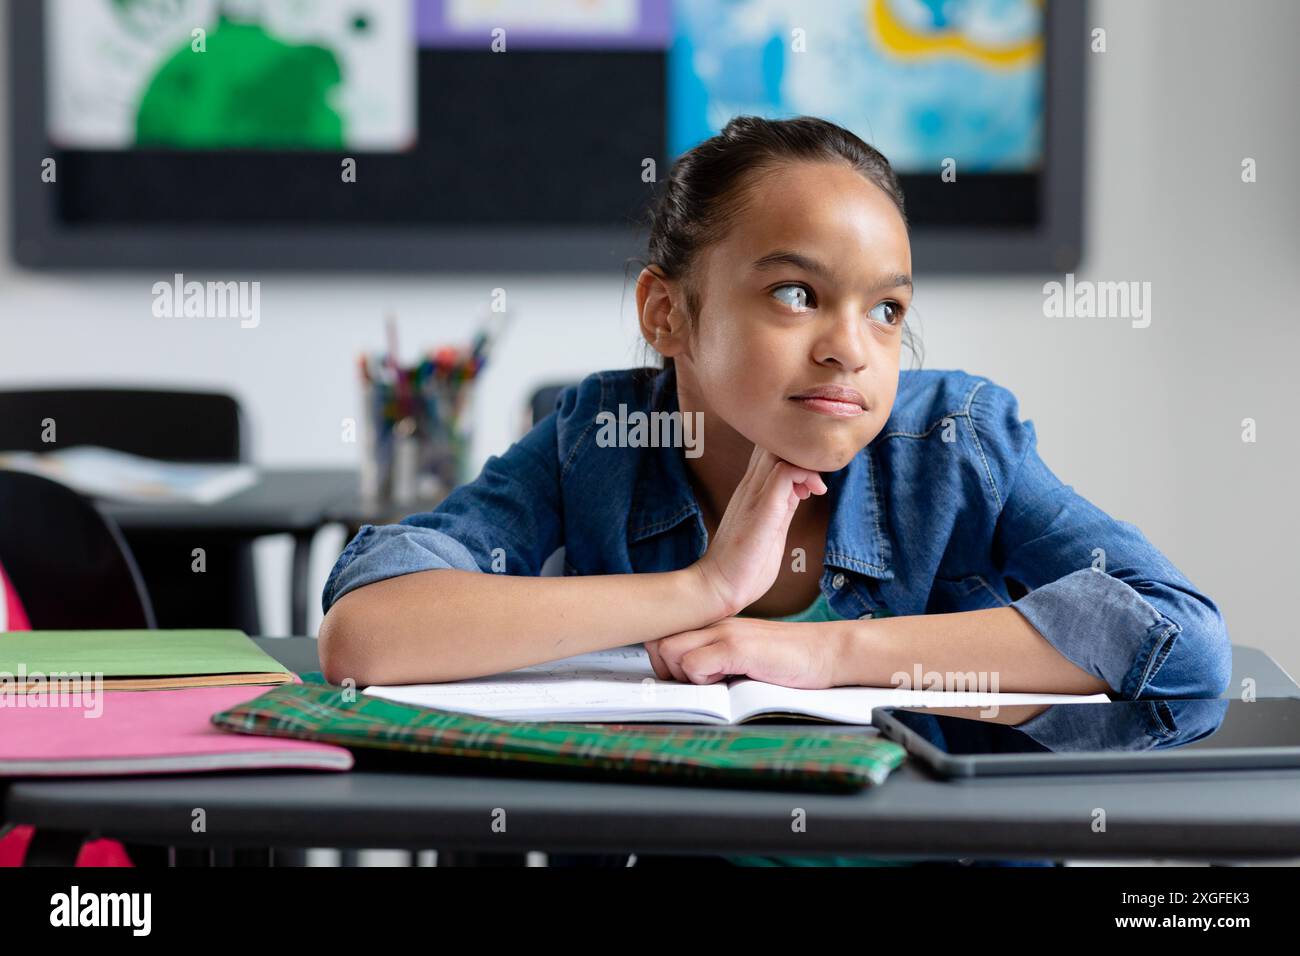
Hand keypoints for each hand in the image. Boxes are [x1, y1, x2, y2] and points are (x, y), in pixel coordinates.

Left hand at [644, 618, 841, 687]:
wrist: (825, 652)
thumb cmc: (788, 658)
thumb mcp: (743, 654)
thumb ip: (716, 656)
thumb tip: (686, 677)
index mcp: (714, 624)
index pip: (664, 635)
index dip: (664, 660)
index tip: (683, 678)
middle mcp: (715, 623)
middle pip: (659, 642)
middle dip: (667, 670)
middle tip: (695, 683)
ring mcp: (724, 633)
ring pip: (670, 651)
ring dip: (684, 675)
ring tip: (713, 681)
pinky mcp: (736, 648)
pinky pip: (694, 665)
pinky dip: (702, 680)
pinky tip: (727, 680)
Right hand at [692, 445, 827, 618]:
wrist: (718, 585)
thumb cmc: (744, 565)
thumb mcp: (770, 529)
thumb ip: (782, 506)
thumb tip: (799, 489)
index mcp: (749, 490)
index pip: (769, 451)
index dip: (794, 455)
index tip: (810, 484)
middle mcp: (749, 485)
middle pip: (774, 443)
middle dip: (802, 453)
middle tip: (817, 480)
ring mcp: (753, 494)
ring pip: (779, 451)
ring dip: (805, 461)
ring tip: (817, 486)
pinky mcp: (762, 507)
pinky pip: (785, 472)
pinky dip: (804, 473)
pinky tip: (813, 492)